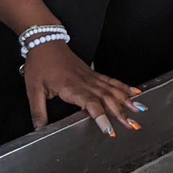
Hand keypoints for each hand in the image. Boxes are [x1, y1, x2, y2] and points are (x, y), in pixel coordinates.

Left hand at [22, 40, 145, 134]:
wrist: (45, 41)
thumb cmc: (40, 64)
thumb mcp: (33, 90)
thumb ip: (38, 111)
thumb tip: (40, 130)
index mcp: (71, 87)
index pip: (90, 103)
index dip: (101, 116)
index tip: (109, 129)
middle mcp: (85, 81)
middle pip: (107, 98)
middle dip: (121, 113)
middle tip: (132, 125)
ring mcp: (91, 76)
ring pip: (112, 89)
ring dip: (127, 100)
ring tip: (139, 110)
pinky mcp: (93, 73)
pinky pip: (111, 81)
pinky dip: (124, 87)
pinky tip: (135, 92)